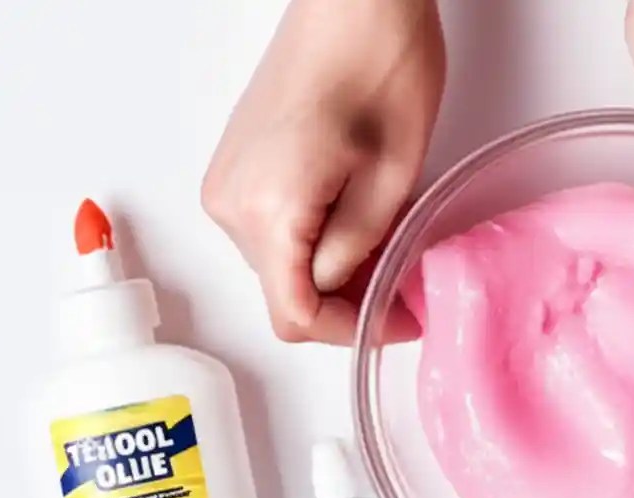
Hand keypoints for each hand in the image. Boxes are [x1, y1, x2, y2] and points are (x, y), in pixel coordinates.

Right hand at [202, 0, 444, 343]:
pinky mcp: (236, 168)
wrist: (353, 2)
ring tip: (389, 238)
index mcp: (269, 211)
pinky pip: (273, 229)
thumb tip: (356, 297)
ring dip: (334, 268)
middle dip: (349, 298)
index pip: (297, 316)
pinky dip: (315, 237)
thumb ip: (363, 251)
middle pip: (287, 293)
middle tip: (407, 280)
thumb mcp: (392, 178)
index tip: (402, 318)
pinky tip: (357, 214)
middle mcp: (230, 204)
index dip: (354, 329)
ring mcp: (226, 184)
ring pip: (282, 264)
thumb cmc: (380, 67)